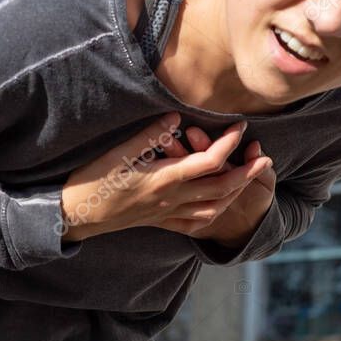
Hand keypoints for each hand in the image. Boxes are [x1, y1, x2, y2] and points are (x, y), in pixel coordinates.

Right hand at [59, 112, 271, 240]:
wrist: (76, 215)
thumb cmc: (93, 181)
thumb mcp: (118, 153)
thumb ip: (150, 135)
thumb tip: (178, 118)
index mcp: (164, 179)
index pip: (210, 161)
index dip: (230, 142)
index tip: (241, 126)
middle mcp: (171, 199)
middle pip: (222, 188)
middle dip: (248, 172)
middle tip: (265, 157)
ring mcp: (167, 213)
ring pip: (214, 208)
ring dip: (236, 193)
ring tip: (248, 178)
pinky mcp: (160, 221)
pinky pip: (196, 223)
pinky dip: (215, 213)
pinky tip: (220, 204)